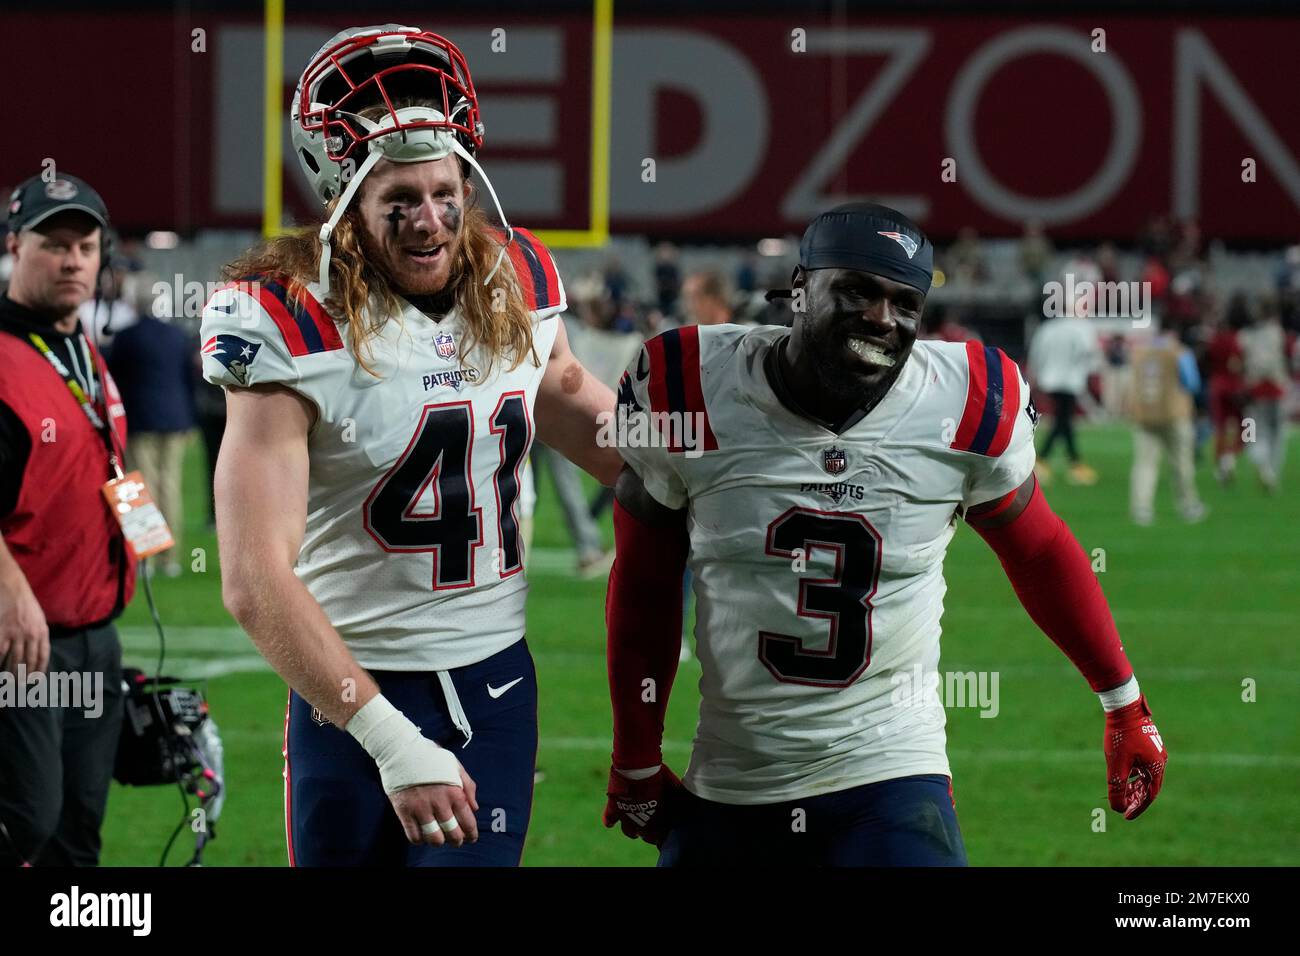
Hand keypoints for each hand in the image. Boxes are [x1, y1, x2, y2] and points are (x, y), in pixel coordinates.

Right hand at [0, 573, 48, 674]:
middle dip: (24, 676)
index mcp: (42, 631)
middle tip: (19, 686)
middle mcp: (31, 634)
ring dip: (10, 673)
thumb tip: (37, 651)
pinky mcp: (1, 631)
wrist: (11, 586)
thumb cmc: (24, 602)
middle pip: (28, 661)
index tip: (35, 681)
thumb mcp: (38, 617)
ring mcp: (15, 633)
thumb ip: (38, 634)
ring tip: (8, 682)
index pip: (42, 656)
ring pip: (13, 660)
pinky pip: (0, 651)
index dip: (39, 671)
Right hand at [389, 763, 479, 847]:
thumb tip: (474, 808)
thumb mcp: (455, 765)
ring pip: (434, 839)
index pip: (467, 822)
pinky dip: (420, 840)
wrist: (401, 750)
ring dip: (438, 841)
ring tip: (439, 837)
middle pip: (452, 834)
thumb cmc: (431, 756)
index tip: (471, 838)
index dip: (471, 834)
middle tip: (456, 840)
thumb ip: (468, 786)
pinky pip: (413, 836)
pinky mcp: (404, 812)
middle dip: (457, 840)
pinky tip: (422, 834)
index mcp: (455, 792)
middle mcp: (439, 803)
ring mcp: (420, 808)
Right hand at [603, 763, 683, 846]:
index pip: (662, 837)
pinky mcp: (614, 808)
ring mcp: (626, 817)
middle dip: (651, 834)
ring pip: (629, 832)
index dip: (665, 836)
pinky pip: (609, 819)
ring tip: (636, 831)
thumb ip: (678, 801)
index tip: (668, 833)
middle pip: (647, 837)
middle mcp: (641, 824)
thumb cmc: (660, 778)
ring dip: (633, 831)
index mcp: (657, 822)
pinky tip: (611, 823)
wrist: (638, 769)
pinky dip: (610, 821)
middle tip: (654, 830)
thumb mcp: (674, 790)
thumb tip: (687, 806)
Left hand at [1104, 695, 1166, 819]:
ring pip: (1146, 775)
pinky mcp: (1148, 743)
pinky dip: (1134, 773)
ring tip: (1123, 794)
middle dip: (1136, 798)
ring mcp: (1155, 751)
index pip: (1149, 795)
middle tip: (1123, 807)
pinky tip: (1124, 775)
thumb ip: (1118, 788)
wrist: (1123, 706)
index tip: (1125, 816)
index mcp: (1156, 767)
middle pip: (1149, 786)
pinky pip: (1143, 764)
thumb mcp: (1117, 765)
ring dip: (1135, 786)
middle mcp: (1160, 760)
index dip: (1137, 807)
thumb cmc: (1121, 736)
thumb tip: (1118, 809)